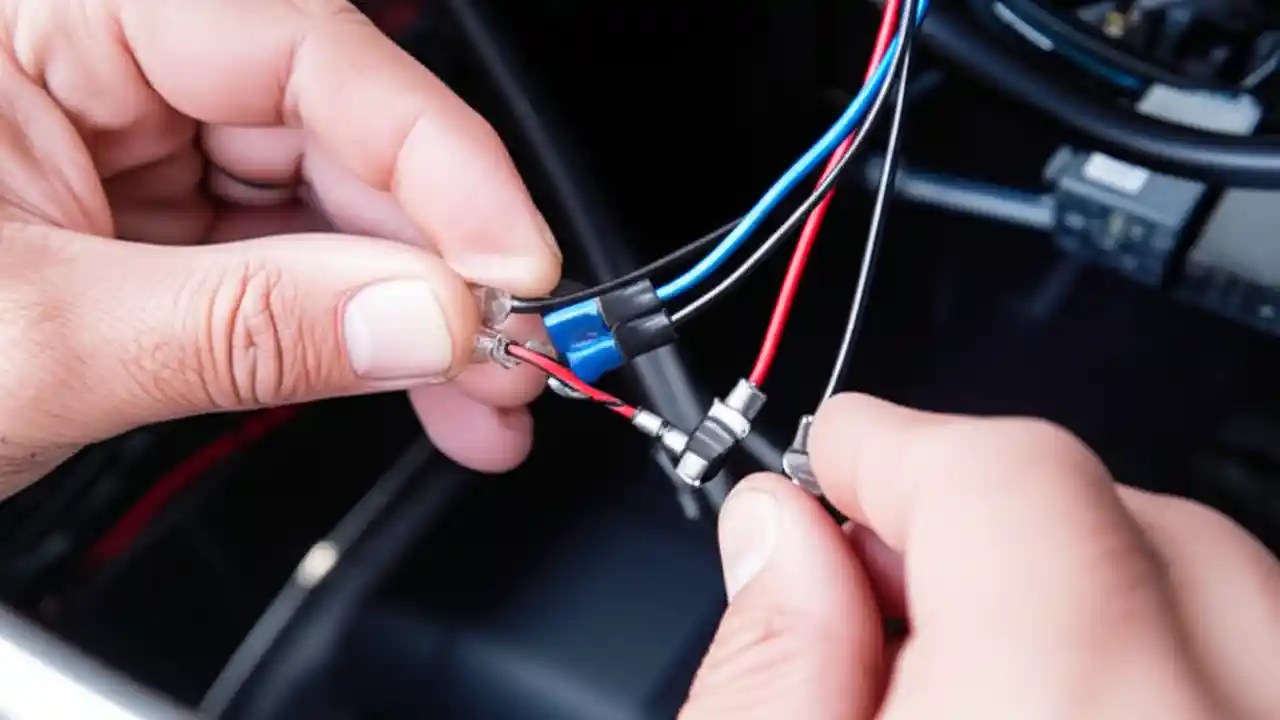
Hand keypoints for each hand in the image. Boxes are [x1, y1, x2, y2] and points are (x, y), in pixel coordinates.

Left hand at [0, 0, 561, 499]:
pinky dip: (354, 324)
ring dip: (412, 305)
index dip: (433, 156)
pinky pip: (281, 249)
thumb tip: (426, 320)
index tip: (510, 267)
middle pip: (327, 125)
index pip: (294, 44)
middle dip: (435, 253)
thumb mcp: (34, 345)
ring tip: (474, 397)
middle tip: (509, 353)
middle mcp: (87, 51)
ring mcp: (119, 131)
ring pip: (321, 197)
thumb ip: (248, 326)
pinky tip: (407, 378)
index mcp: (41, 13)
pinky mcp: (143, 209)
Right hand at [683, 394, 1279, 718]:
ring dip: (1094, 602)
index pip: (1010, 478)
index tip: (840, 467)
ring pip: (1224, 596)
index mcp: (1070, 718)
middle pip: (1132, 521)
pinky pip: (1266, 670)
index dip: (896, 450)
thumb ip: (766, 666)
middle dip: (992, 525)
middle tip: (881, 590)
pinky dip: (1177, 676)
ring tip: (975, 683)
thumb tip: (775, 534)